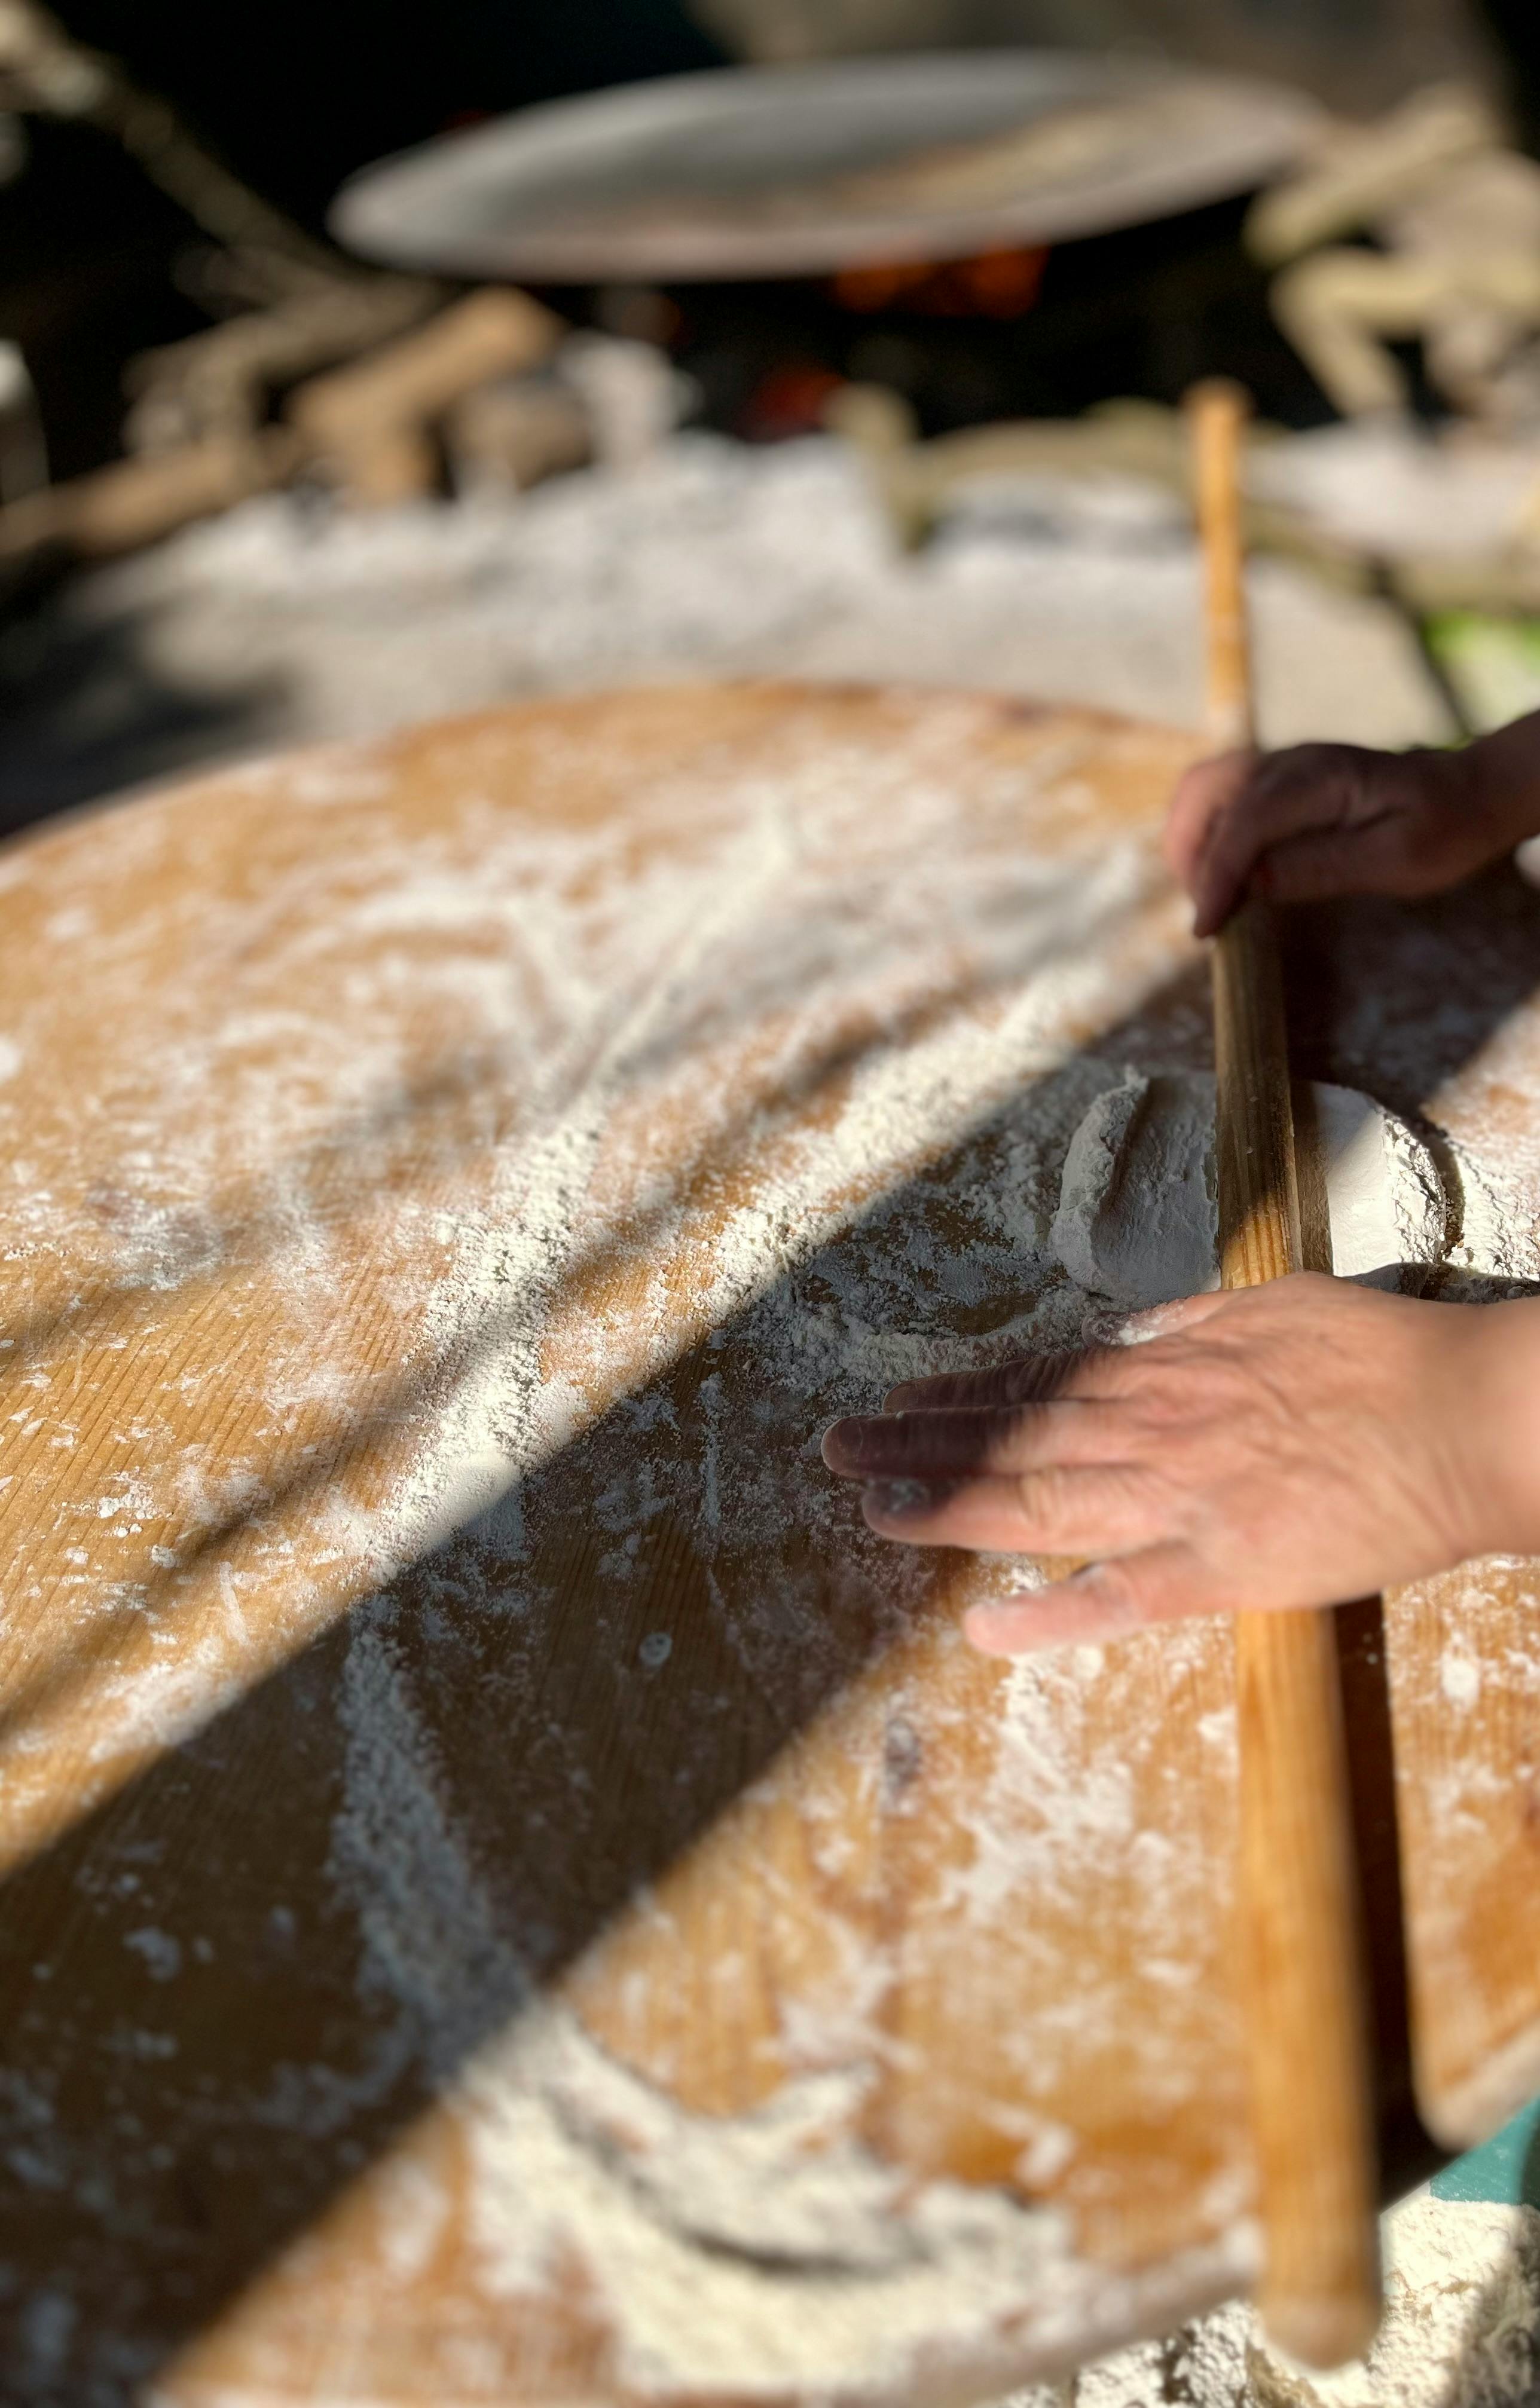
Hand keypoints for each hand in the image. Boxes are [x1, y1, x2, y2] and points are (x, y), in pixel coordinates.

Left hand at [822, 1278, 1539, 1653]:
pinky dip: (1047, 1611)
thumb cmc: (1382, 1358)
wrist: (1464, 1420)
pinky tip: (982, 1626)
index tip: (894, 1398)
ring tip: (867, 1506)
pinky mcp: (1221, 1568)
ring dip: (946, 1505)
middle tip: (836, 1447)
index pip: (1036, 1382)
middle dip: (917, 1442)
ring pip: (1037, 1501)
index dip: (958, 1394)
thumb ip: (1195, 1324)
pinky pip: (1119, 1596)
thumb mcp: (1274, 1307)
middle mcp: (1152, 1428)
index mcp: (1166, 1370)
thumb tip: (1131, 1330)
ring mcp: (1179, 1499)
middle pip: (1012, 1437)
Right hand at [1164, 741, 1511, 936]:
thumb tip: (1249, 884)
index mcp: (1326, 778)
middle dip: (1189, 853)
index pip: (1247, 821)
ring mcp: (1283, 764)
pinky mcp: (1280, 779)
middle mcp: (1294, 761)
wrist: (1469, 794)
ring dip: (1192, 841)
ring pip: (1205, 788)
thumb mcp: (1398, 861)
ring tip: (1209, 897)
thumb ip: (1321, 867)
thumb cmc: (1443, 831)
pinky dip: (1208, 834)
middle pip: (1205, 788)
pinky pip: (1223, 796)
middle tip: (1206, 914)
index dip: (1218, 876)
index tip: (1205, 930)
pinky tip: (1226, 877)